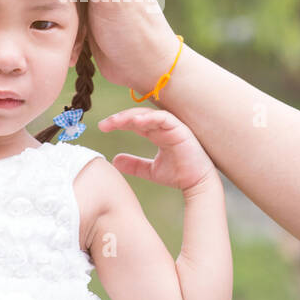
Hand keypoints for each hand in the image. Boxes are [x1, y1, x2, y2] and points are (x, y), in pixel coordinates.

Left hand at [98, 107, 218, 197]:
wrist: (197, 184)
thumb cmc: (177, 175)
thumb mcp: (150, 171)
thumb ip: (134, 165)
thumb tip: (114, 161)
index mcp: (156, 133)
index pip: (134, 122)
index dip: (118, 122)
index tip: (102, 127)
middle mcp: (163, 127)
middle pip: (138, 115)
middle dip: (120, 118)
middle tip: (105, 124)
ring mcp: (172, 126)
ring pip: (149, 114)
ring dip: (132, 116)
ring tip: (117, 121)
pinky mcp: (181, 129)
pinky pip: (164, 118)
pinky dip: (150, 118)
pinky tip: (136, 122)